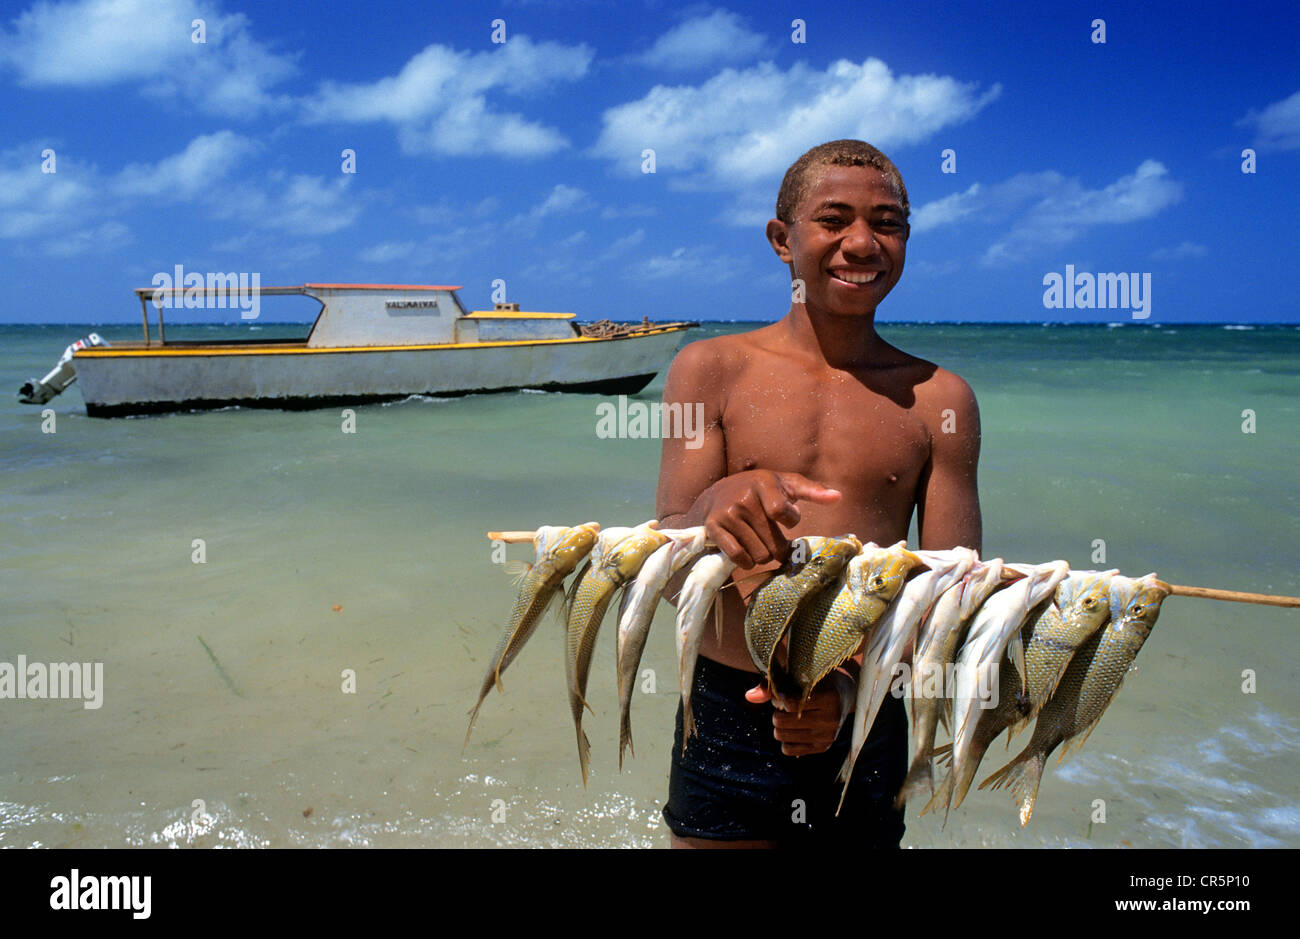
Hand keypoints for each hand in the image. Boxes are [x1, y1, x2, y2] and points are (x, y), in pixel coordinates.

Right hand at [695, 470, 839, 568]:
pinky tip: (747, 552)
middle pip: (774, 544)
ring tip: (759, 542)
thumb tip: (838, 497)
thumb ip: (812, 490)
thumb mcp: (785, 484)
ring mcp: (728, 514)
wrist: (716, 494)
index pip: (784, 514)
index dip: (790, 522)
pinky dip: (746, 562)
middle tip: (773, 539)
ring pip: (759, 555)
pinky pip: (739, 557)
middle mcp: (744, 497)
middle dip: (778, 548)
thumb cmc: (760, 490)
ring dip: (762, 555)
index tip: (786, 518)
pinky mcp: (715, 528)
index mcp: (764, 483)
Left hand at [745, 680, 843, 756]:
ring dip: (779, 726)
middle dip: (777, 712)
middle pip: (782, 722)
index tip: (782, 692)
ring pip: (783, 736)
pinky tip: (792, 728)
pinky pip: (789, 750)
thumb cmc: (817, 679)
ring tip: (788, 716)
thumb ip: (773, 684)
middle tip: (784, 705)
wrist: (845, 693)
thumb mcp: (800, 674)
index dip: (779, 698)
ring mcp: (828, 736)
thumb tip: (749, 696)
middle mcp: (831, 719)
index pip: (790, 704)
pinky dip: (785, 739)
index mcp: (829, 697)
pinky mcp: (823, 747)